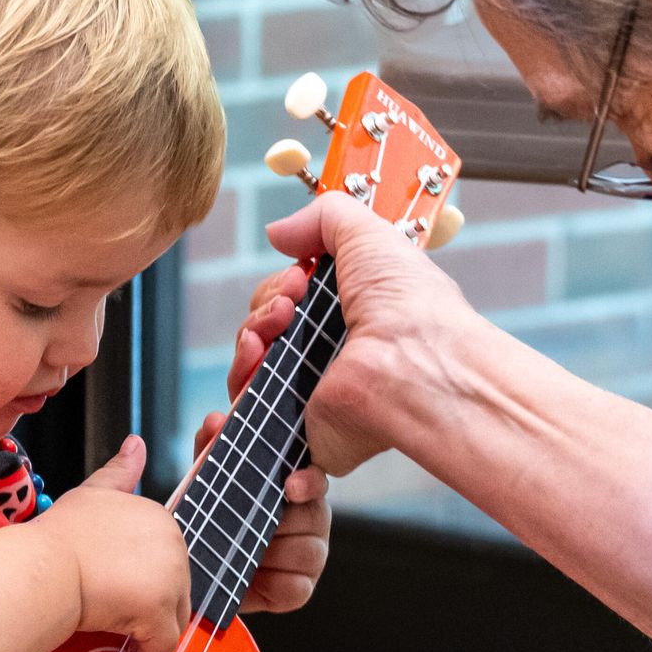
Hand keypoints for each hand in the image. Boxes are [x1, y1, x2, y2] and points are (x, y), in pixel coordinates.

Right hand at [33, 435, 190, 651]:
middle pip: (175, 590)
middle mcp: (172, 542)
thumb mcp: (92, 494)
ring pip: (173, 619)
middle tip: (117, 623)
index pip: (166, 562)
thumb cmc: (56, 538)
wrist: (40, 566)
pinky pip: (163, 645)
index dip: (143, 583)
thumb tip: (136, 443)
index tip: (120, 596)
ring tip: (122, 647)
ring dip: (149, 638)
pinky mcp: (158, 607)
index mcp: (160, 516)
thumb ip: (120, 472)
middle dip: (150, 612)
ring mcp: (168, 575)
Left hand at [184, 409, 328, 612]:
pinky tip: (254, 577)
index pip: (316, 479)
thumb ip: (211, 449)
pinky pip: (297, 588)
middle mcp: (311, 518)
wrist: (199, 566)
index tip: (292, 486)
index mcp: (297, 487)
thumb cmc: (213, 516)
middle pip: (316, 517)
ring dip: (274, 553)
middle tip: (251, 527)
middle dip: (281, 523)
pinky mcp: (300, 589)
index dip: (309, 481)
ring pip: (309, 552)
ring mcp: (311, 554)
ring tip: (245, 552)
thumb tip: (215, 421)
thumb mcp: (208, 481)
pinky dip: (274, 584)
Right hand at [246, 191, 478, 476]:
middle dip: (261, 313)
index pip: (285, 304)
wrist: (415, 367)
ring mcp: (312, 398)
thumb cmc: (409, 306)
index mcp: (346, 319)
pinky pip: (252, 429)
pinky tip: (251, 378)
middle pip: (260, 335)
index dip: (278, 288)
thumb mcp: (370, 235)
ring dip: (246, 347)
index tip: (298, 279)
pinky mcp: (300, 434)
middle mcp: (328, 358)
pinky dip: (236, 412)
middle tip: (290, 306)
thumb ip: (324, 217)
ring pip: (247, 374)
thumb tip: (279, 231)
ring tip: (269, 337)